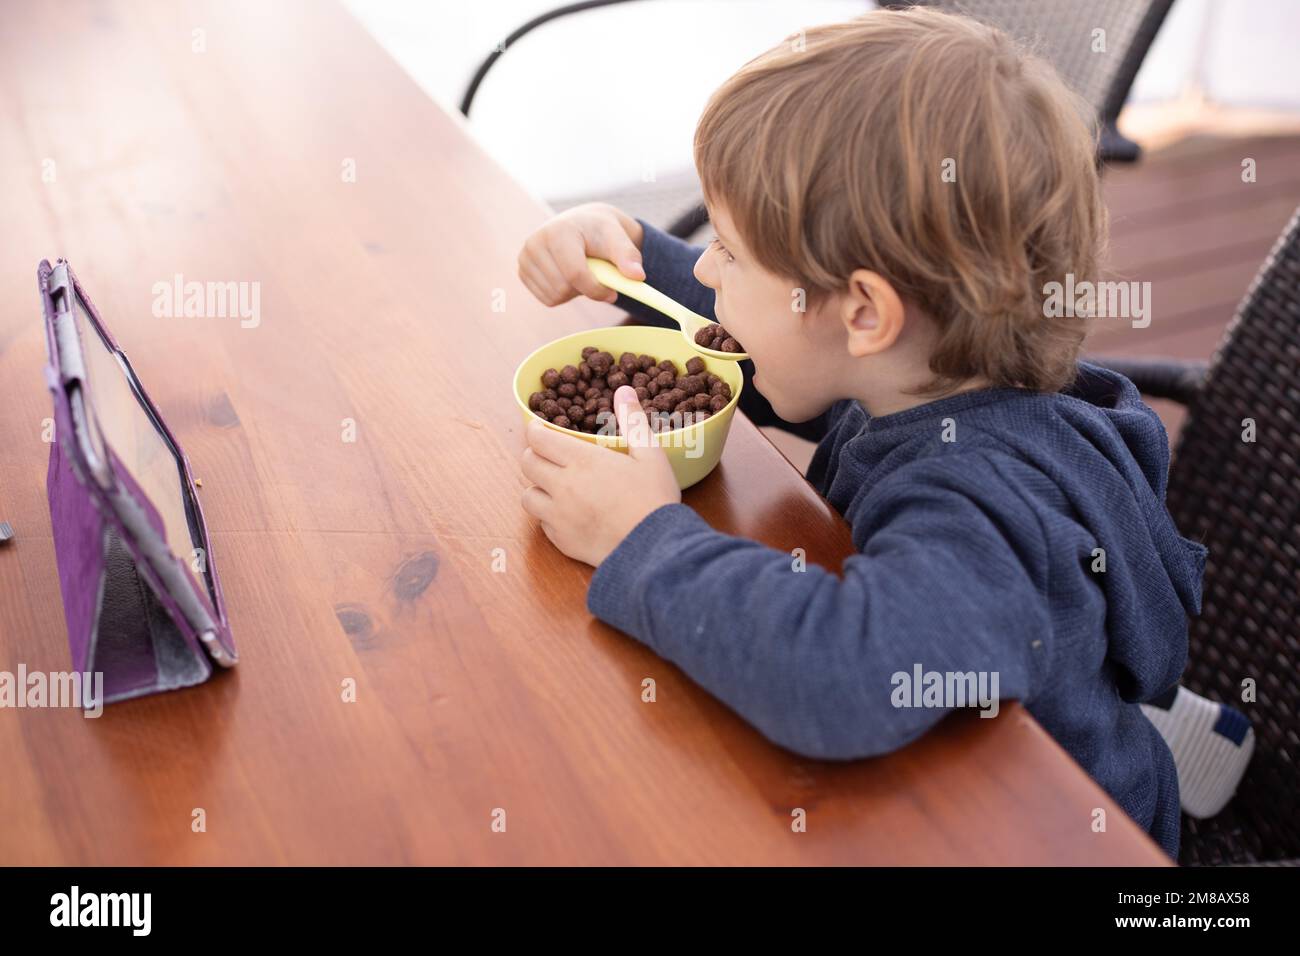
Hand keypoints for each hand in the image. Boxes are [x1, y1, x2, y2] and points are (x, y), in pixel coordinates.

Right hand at [518, 202, 645, 305]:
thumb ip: (628, 256)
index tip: (613, 293)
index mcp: (558, 232)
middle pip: (563, 288)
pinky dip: (562, 294)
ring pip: (555, 296)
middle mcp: (535, 243)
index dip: (596, 289)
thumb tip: (637, 276)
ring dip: (574, 292)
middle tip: (597, 275)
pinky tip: (567, 275)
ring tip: (581, 271)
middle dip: (586, 289)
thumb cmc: (601, 231)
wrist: (582, 225)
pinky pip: (547, 299)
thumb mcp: (618, 237)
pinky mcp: (522, 271)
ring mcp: (525, 258)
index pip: (574, 274)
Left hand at [520, 386, 679, 565]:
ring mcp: (558, 516)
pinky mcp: (561, 541)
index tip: (540, 429)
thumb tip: (624, 391)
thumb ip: (633, 421)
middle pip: (527, 464)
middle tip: (546, 454)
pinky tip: (565, 513)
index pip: (539, 439)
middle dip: (533, 454)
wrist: (653, 548)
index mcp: (582, 460)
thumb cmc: (654, 499)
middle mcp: (562, 486)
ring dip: (536, 487)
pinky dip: (548, 516)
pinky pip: (541, 524)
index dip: (535, 430)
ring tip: (553, 485)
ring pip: (527, 496)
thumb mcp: (651, 455)